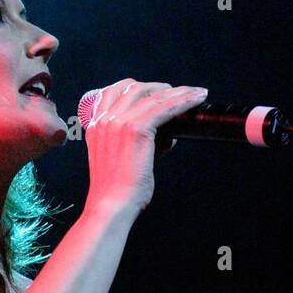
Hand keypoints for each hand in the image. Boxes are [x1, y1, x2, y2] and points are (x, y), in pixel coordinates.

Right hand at [83, 79, 207, 216]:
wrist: (111, 206)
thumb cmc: (119, 190)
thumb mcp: (121, 160)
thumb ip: (140, 142)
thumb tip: (169, 135)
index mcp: (95, 126)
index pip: (113, 92)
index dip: (136, 86)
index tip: (155, 90)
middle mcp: (105, 119)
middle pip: (135, 88)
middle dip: (160, 87)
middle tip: (180, 92)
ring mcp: (119, 122)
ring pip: (154, 96)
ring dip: (179, 92)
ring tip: (196, 94)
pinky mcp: (137, 129)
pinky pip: (166, 108)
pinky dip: (184, 102)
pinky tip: (197, 101)